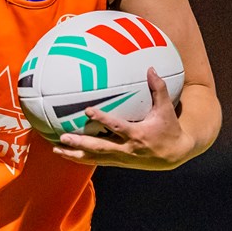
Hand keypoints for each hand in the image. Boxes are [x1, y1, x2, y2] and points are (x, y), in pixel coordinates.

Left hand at [52, 68, 190, 169]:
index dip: (102, 119)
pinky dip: (81, 158)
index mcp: (137, 134)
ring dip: (75, 154)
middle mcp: (127, 148)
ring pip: (95, 157)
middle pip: (100, 147)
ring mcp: (121, 157)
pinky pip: (97, 160)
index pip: (117, 127)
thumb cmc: (169, 129)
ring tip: (57, 149)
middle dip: (81, 143)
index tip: (87, 111)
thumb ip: (158, 89)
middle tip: (63, 137)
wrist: (174, 155)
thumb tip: (150, 68)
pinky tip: (66, 154)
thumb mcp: (166, 109)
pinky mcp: (118, 162)